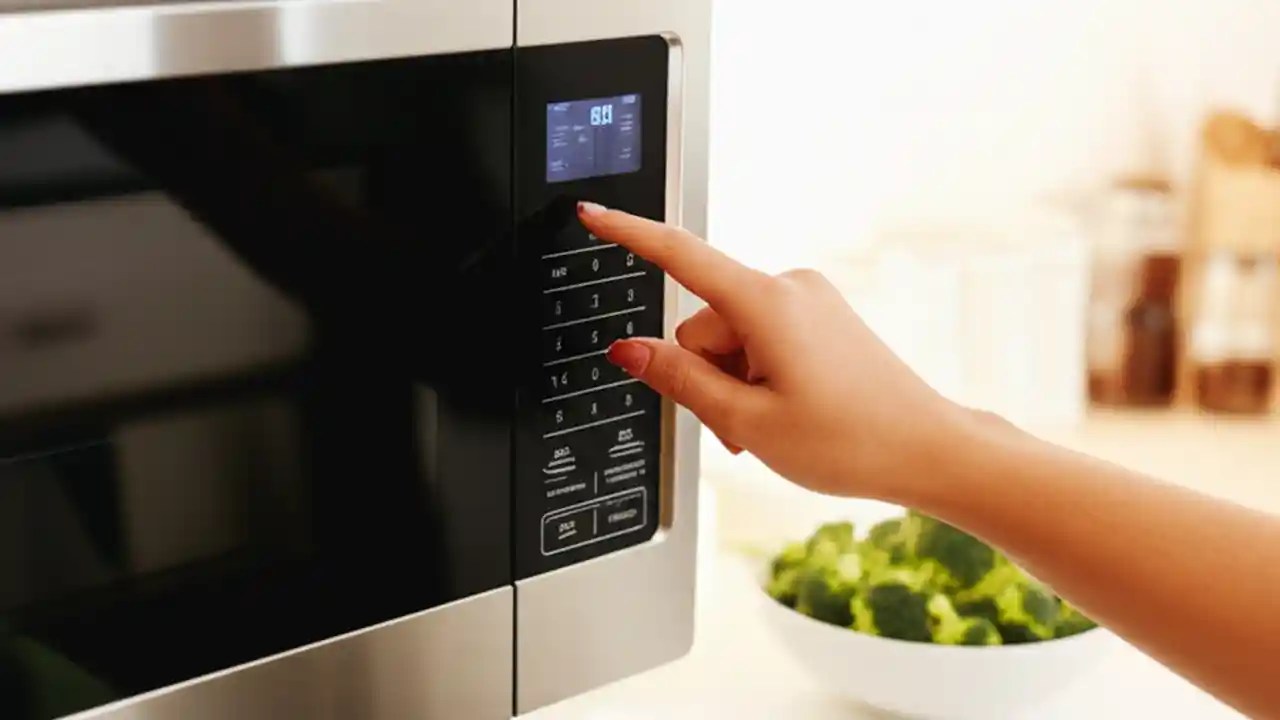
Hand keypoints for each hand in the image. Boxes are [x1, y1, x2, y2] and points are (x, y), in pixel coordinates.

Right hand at [578, 201, 972, 499]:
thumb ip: (680, 379)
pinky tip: (784, 411)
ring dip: (733, 383)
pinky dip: (758, 375)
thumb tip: (631, 350)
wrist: (926, 448)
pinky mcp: (820, 315)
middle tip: (742, 427)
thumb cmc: (852, 441)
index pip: (680, 257)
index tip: (593, 213)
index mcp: (767, 304)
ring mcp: (808, 300)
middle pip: (704, 325)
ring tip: (770, 427)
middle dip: (707, 376)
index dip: (629, 235)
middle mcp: (789, 289)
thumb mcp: (748, 419)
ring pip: (731, 338)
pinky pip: (762, 337)